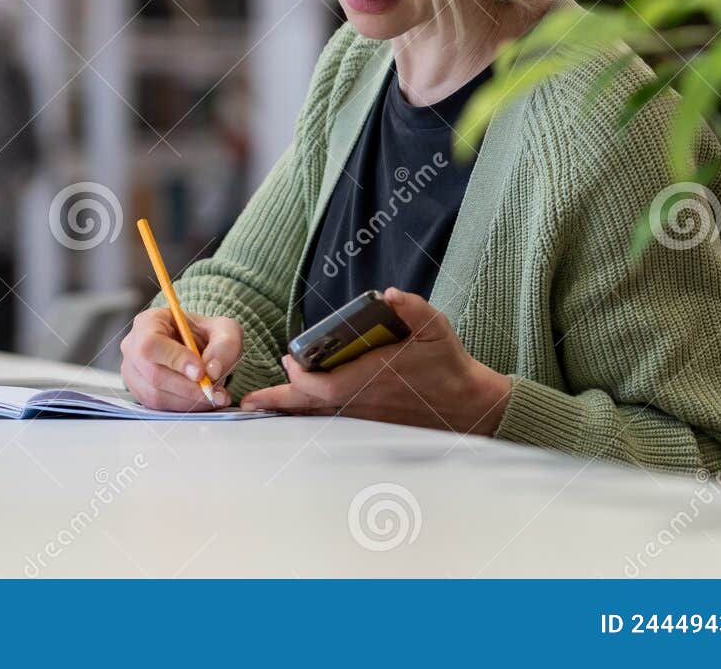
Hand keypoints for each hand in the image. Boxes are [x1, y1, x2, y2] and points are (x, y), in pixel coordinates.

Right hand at [120, 307, 241, 410]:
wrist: (197, 346)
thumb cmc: (205, 334)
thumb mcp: (224, 329)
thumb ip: (224, 345)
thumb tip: (213, 370)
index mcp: (148, 322)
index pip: (152, 344)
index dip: (176, 360)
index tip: (201, 372)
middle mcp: (133, 347)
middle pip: (154, 374)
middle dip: (188, 387)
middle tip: (214, 390)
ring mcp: (133, 372)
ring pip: (156, 395)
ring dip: (188, 400)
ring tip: (214, 396)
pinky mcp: (140, 392)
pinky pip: (158, 407)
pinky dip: (184, 407)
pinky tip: (202, 400)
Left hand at [241, 289, 511, 434]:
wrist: (470, 407)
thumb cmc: (449, 365)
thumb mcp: (437, 329)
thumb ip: (415, 309)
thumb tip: (391, 295)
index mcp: (375, 379)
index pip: (325, 386)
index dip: (301, 378)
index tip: (289, 361)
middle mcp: (364, 404)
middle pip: (312, 407)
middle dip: (280, 401)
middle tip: (251, 399)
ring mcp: (365, 419)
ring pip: (318, 418)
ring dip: (289, 412)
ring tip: (258, 410)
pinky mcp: (369, 425)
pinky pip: (330, 423)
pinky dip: (308, 418)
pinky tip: (291, 416)